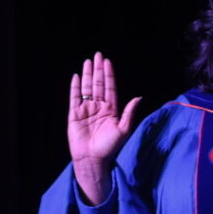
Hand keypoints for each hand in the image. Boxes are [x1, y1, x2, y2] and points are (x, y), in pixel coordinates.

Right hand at [67, 52, 141, 204]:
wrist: (93, 159)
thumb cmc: (110, 147)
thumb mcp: (124, 128)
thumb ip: (129, 112)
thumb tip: (138, 97)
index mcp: (111, 110)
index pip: (110, 88)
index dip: (109, 75)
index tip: (108, 62)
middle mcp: (98, 107)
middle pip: (98, 84)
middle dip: (98, 70)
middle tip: (98, 55)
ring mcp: (86, 110)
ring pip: (87, 88)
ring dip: (88, 74)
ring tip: (88, 61)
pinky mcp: (74, 114)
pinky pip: (74, 98)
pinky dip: (75, 87)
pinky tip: (76, 77)